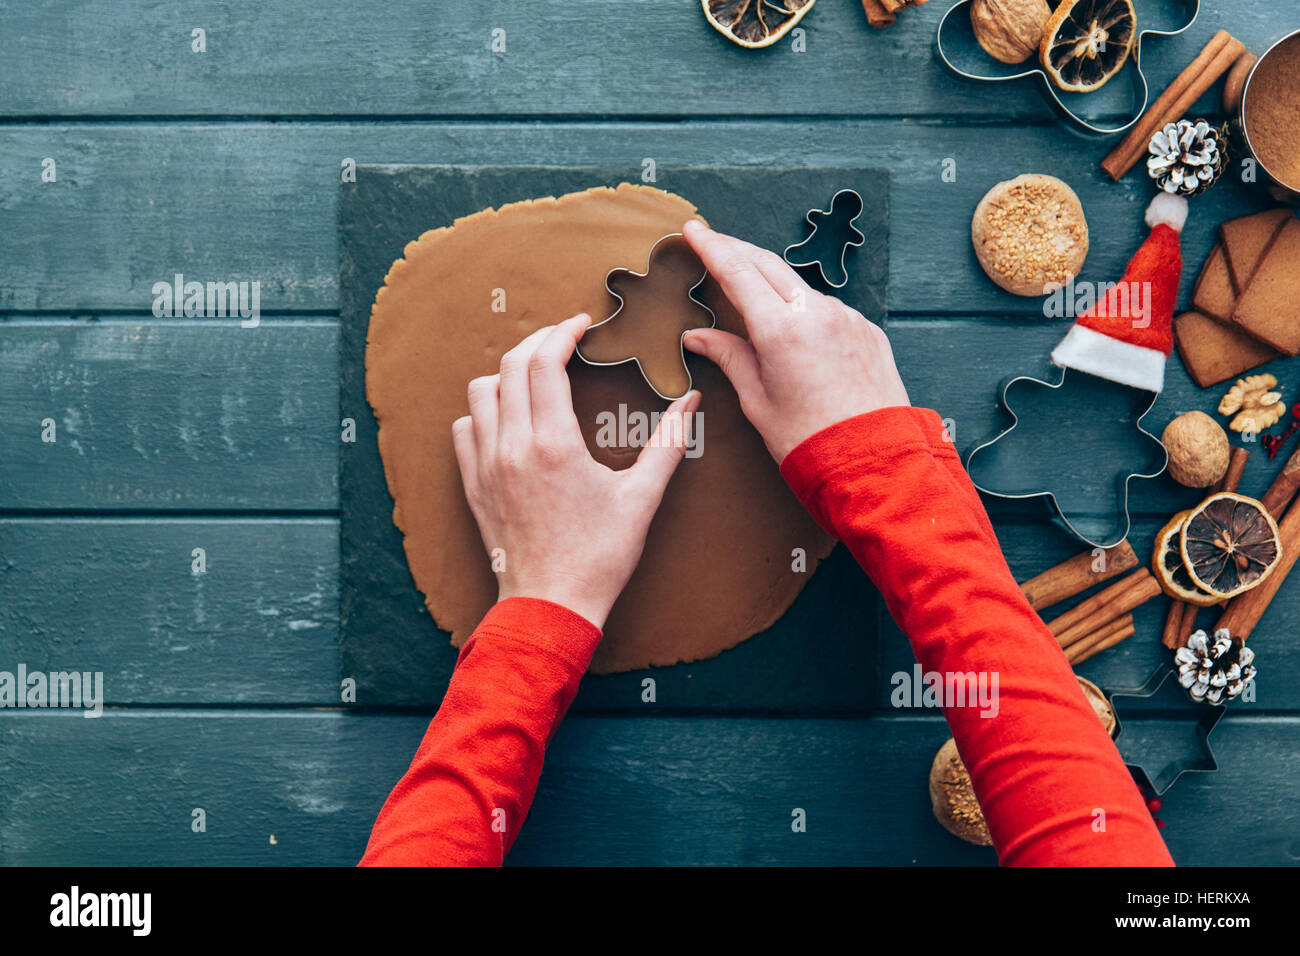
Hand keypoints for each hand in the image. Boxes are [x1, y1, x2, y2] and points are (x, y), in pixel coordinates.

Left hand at [452, 313, 700, 630]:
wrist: (551, 606)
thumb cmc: (600, 558)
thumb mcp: (642, 499)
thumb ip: (668, 444)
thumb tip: (692, 402)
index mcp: (554, 445)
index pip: (544, 363)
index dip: (562, 333)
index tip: (581, 324)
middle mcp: (512, 448)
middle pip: (510, 367)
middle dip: (537, 341)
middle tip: (562, 339)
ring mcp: (486, 467)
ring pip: (480, 393)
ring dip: (507, 373)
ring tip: (535, 375)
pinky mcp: (474, 486)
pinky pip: (465, 429)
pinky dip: (483, 411)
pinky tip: (508, 418)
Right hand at [681, 219, 908, 462]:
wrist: (873, 461)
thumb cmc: (808, 440)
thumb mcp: (757, 401)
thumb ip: (729, 357)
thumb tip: (698, 337)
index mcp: (781, 330)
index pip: (737, 273)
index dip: (712, 248)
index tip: (694, 230)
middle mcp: (817, 313)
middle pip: (767, 264)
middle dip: (736, 249)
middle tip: (712, 240)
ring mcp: (847, 318)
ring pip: (799, 286)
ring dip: (771, 281)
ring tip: (748, 287)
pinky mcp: (867, 330)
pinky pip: (827, 309)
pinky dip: (803, 307)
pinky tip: (792, 324)